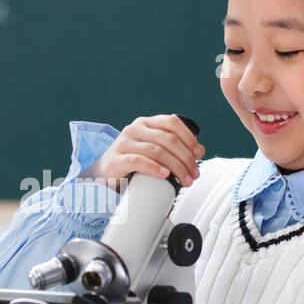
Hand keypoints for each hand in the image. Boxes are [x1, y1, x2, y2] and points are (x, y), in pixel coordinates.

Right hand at [80, 114, 204, 191]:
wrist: (103, 175)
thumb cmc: (132, 163)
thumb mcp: (154, 151)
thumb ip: (174, 148)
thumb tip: (200, 151)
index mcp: (146, 123)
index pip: (172, 123)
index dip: (189, 138)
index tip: (198, 154)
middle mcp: (134, 129)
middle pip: (168, 139)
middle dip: (186, 158)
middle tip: (194, 174)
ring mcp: (124, 143)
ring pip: (157, 151)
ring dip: (176, 167)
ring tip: (184, 180)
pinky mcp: (116, 160)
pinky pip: (138, 161)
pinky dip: (154, 168)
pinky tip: (164, 175)